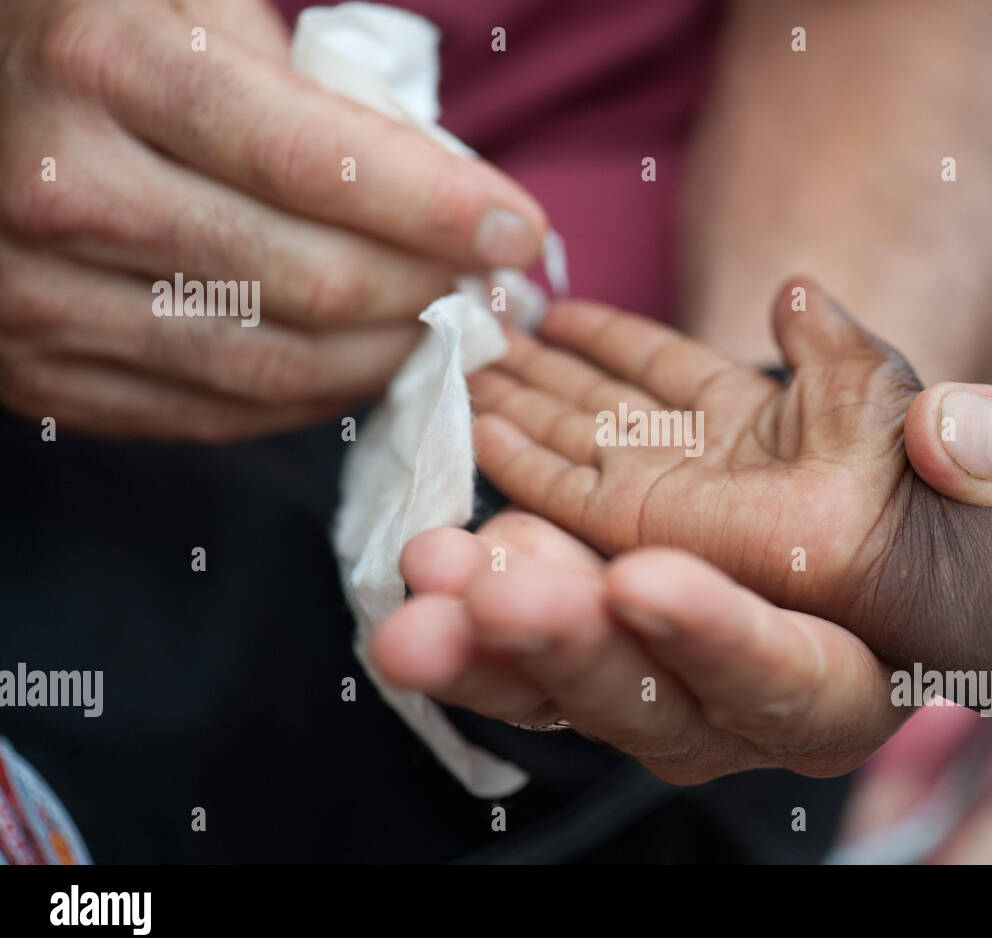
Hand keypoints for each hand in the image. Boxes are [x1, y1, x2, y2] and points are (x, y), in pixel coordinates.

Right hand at [0, 0, 545, 440]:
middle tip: (484, 285)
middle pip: (310, 281)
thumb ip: (309, 84)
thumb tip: (437, 185)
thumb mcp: (185, 0)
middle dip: (427, 291)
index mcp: (103, 64)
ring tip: (435, 327)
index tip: (517, 230)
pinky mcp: (37, 372)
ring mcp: (37, 296)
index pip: (313, 162)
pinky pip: (213, 415)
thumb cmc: (89, 33)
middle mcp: (60, 189)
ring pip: (272, 368)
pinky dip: (311, 398)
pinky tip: (358, 363)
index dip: (435, 208)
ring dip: (384, 356)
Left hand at [371, 283, 991, 783]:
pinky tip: (436, 519)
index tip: (645, 579)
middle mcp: (740, 695)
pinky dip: (482, 564)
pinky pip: (531, 605)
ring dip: (484, 621)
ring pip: (560, 665)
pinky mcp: (610, 599)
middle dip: (561, 643)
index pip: (784, 679)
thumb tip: (945, 424)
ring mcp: (661, 656)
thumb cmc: (976, 508)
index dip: (716, 637)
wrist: (886, 496)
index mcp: (854, 681)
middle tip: (490, 589)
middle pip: (641, 697)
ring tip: (421, 577)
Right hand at [469, 278, 943, 648]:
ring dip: (519, 405)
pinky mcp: (633, 523)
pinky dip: (517, 459)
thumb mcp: (861, 374)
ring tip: (466, 372)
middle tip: (485, 337)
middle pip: (594, 399)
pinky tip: (479, 428)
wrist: (890, 551)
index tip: (558, 312)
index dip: (606, 335)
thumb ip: (818, 333)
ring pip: (568, 435)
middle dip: (541, 371)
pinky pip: (561, 484)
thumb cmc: (891, 463)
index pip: (653, 360)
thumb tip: (792, 287)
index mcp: (737, 412)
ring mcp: (656, 486)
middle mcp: (686, 450)